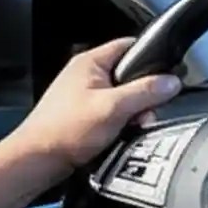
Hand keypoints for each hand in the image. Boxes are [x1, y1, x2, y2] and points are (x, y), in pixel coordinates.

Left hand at [12, 38, 181, 176]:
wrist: (37, 162)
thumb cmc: (63, 131)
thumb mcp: (114, 107)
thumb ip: (146, 92)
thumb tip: (171, 82)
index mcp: (90, 62)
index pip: (130, 45)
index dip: (151, 56)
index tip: (166, 73)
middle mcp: (85, 76)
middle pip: (130, 76)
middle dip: (144, 95)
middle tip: (144, 111)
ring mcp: (83, 96)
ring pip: (124, 97)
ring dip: (133, 112)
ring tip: (130, 127)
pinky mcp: (83, 116)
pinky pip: (113, 113)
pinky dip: (121, 123)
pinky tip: (119, 135)